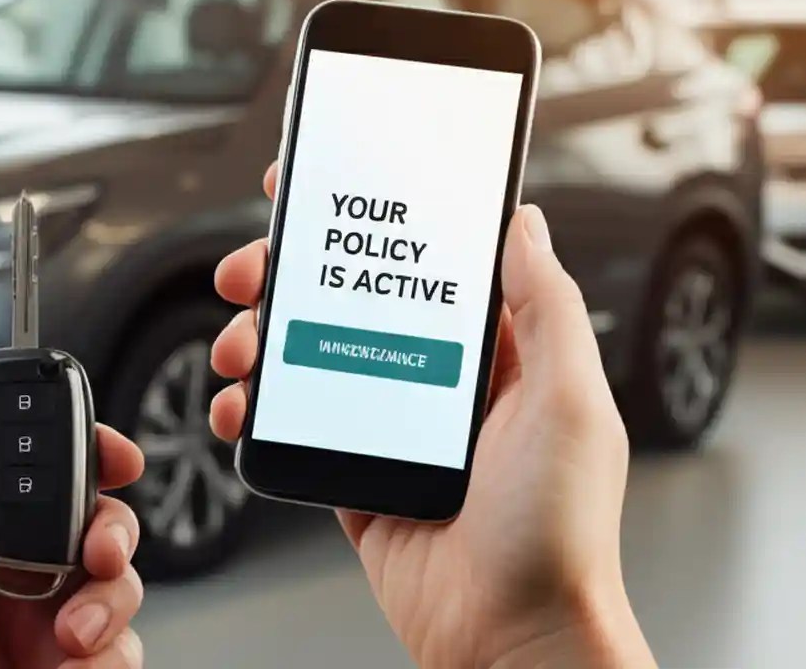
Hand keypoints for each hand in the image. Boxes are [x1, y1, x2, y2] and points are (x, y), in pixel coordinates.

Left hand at [0, 410, 145, 668]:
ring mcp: (46, 626)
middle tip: (98, 544)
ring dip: (109, 592)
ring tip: (74, 632)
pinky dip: (111, 649)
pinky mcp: (81, 667)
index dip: (59, 449)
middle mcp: (5, 581)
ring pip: (114, 571)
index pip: (13, 475)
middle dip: (105, 519)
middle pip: (81, 513)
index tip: (97, 445)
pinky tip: (74, 666)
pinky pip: (125, 636)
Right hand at [209, 164, 655, 667]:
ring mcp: (390, 428)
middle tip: (252, 269)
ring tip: (236, 345)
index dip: (377, 218)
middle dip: (291, 276)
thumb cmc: (557, 531)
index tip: (328, 183)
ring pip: (308, 357)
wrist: (510, 638)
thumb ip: (546, 306)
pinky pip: (292, 427)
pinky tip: (237, 407)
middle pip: (349, 303)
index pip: (426, 264)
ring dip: (259, 339)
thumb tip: (524, 222)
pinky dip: (253, 412)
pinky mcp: (354, 474)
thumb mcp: (569, 400)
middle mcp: (438, 383)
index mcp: (496, 355)